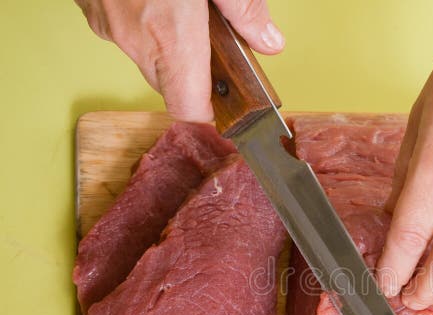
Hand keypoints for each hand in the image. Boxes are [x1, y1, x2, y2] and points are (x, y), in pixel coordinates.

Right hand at [75, 0, 283, 121]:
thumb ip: (244, 10)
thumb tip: (268, 42)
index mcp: (169, 36)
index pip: (188, 109)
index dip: (211, 111)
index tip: (228, 101)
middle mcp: (132, 38)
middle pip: (170, 82)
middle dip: (196, 68)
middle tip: (216, 38)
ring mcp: (105, 22)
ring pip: (145, 53)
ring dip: (168, 39)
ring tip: (183, 4)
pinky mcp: (89, 4)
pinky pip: (123, 27)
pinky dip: (143, 17)